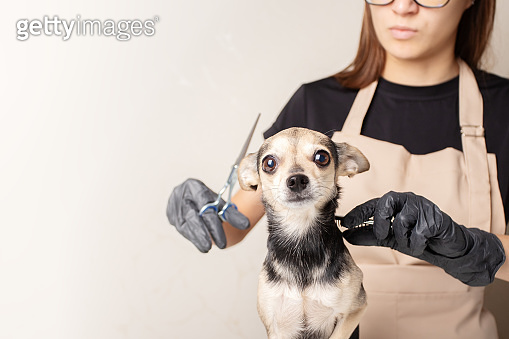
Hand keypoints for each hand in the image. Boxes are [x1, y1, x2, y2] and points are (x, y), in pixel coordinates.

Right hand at [166, 179, 249, 252]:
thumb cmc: (206, 199)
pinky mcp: (169, 214)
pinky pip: (180, 228)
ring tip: (207, 248)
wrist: (189, 194)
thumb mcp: (219, 202)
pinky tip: (199, 243)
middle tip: (213, 246)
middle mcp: (181, 195)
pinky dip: (191, 236)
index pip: (206, 207)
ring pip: (184, 225)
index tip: (224, 241)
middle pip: (192, 217)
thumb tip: (246, 225)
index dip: (215, 225)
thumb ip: (231, 213)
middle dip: (203, 233)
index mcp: (195, 187)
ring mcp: (173, 205)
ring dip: (196, 238)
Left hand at [342, 191, 505, 285]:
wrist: (447, 248)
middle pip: (385, 203)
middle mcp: (406, 200)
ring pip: (401, 220)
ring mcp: (422, 206)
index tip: (344, 223)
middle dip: (380, 222)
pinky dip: (417, 244)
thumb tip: (346, 235)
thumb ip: (369, 235)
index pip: (371, 204)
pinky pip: (418, 233)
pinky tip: (422, 244)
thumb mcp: (390, 238)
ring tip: (410, 242)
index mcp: (393, 203)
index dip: (357, 213)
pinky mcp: (435, 218)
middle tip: (384, 235)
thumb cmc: (417, 239)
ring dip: (403, 238)